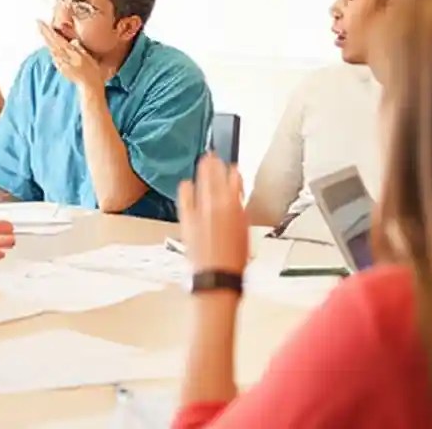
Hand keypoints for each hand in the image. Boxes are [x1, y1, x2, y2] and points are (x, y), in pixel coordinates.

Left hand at [38, 21, 104, 93]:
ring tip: (42, 31)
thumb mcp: (88, 57)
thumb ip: (79, 49)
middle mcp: (63, 58)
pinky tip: (50, 46)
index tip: (41, 22)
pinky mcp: (61, 69)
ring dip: (46, 40)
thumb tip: (73, 41)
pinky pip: (54, 57)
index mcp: (71, 53)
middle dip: (44, 33)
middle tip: (38, 23)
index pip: (57, 39)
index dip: (49, 31)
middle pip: (51, 43)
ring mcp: (61, 64)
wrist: (89, 86)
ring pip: (51, 49)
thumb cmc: (92, 71)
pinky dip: (51, 49)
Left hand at [177, 154, 248, 274]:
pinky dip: (187, 188)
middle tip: (213, 154)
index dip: (233, 170)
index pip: (234, 177)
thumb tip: (237, 195)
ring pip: (201, 181)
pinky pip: (185, 196)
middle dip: (215, 163)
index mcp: (235, 205)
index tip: (232, 167)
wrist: (216, 276)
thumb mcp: (245, 229)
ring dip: (203, 171)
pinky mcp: (187, 219)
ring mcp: (200, 210)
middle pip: (215, 174)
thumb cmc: (234, 259)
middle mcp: (216, 204)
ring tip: (203, 162)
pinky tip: (187, 184)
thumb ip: (240, 208)